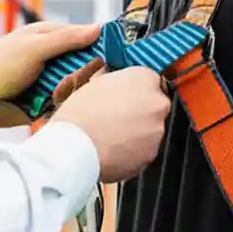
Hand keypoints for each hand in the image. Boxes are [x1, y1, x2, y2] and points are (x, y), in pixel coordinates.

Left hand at [0, 22, 100, 122]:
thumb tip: (97, 28)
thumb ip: (66, 39)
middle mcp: (50, 57)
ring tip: (56, 93)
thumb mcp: (34, 47)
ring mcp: (46, 79)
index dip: (98, 47)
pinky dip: (61, 105)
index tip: (109, 58)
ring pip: (76, 86)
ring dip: (71, 91)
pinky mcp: (42, 101)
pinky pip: (63, 103)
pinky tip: (54, 105)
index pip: (84, 37)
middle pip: (84, 65)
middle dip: (84, 74)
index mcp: (48, 36)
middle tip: (73, 79)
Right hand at [51, 66, 171, 182]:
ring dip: (137, 130)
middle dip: (140, 110)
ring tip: (112, 134)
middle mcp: (157, 102)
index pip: (149, 79)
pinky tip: (114, 147)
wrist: (75, 147)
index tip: (125, 96)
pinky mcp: (152, 153)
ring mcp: (157, 129)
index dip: (135, 89)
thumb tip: (111, 78)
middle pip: (154, 104)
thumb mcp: (92, 83)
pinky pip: (145, 148)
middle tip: (116, 116)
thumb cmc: (79, 114)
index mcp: (143, 78)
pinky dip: (134, 149)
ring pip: (151, 127)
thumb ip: (111, 78)